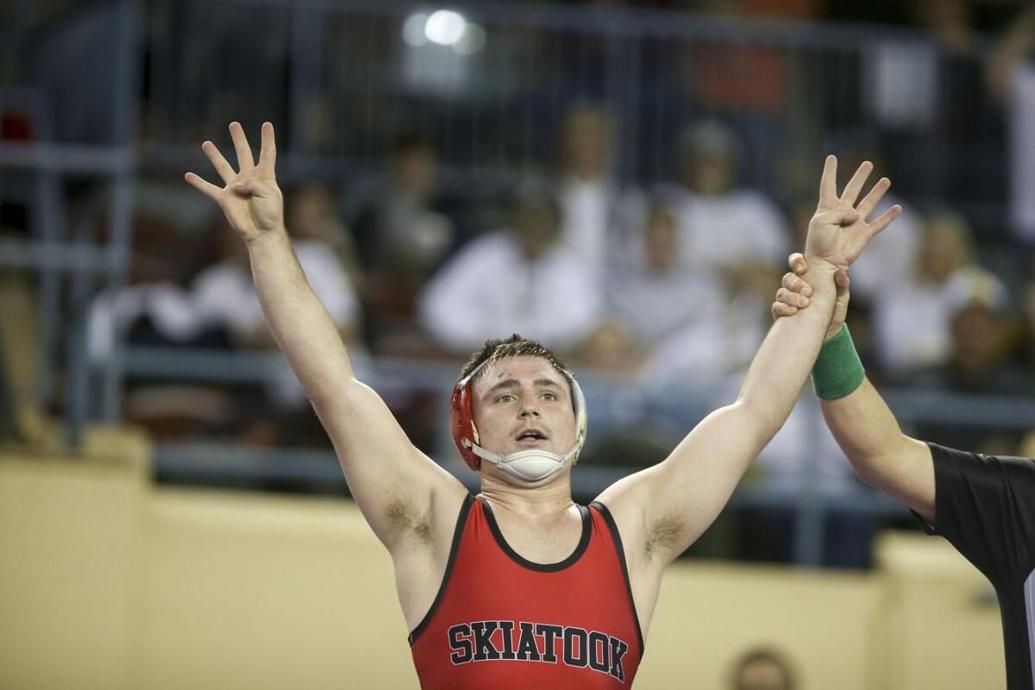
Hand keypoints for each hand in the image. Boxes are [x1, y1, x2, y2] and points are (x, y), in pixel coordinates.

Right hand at [185, 122, 282, 243]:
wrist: (261, 233)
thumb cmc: (270, 214)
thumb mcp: (267, 193)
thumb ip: (252, 183)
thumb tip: (235, 184)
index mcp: (265, 176)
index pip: (267, 154)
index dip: (267, 139)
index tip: (267, 124)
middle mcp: (249, 179)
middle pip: (243, 154)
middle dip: (239, 139)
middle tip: (234, 124)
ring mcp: (236, 188)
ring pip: (223, 166)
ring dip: (215, 155)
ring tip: (206, 143)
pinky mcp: (224, 199)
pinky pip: (208, 188)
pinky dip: (198, 182)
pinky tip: (188, 175)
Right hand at [771, 252, 849, 339]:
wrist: (829, 333)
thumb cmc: (834, 311)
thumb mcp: (841, 297)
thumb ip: (842, 285)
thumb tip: (839, 272)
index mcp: (808, 277)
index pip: (797, 263)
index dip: (796, 262)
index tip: (803, 269)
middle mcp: (795, 287)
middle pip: (787, 278)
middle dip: (795, 283)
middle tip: (808, 292)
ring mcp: (787, 300)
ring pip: (781, 292)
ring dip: (791, 297)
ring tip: (805, 304)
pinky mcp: (782, 313)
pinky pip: (776, 307)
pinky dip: (783, 308)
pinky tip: (793, 311)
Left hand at [805, 155, 900, 268]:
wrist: (826, 262)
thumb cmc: (819, 242)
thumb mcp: (823, 221)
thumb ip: (840, 212)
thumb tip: (856, 215)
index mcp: (827, 207)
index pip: (828, 185)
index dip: (830, 171)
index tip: (831, 157)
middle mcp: (842, 212)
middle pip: (852, 189)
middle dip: (860, 177)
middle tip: (867, 163)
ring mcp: (854, 222)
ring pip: (868, 203)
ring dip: (877, 192)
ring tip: (885, 180)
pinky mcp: (864, 233)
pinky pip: (879, 223)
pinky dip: (889, 216)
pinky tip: (898, 208)